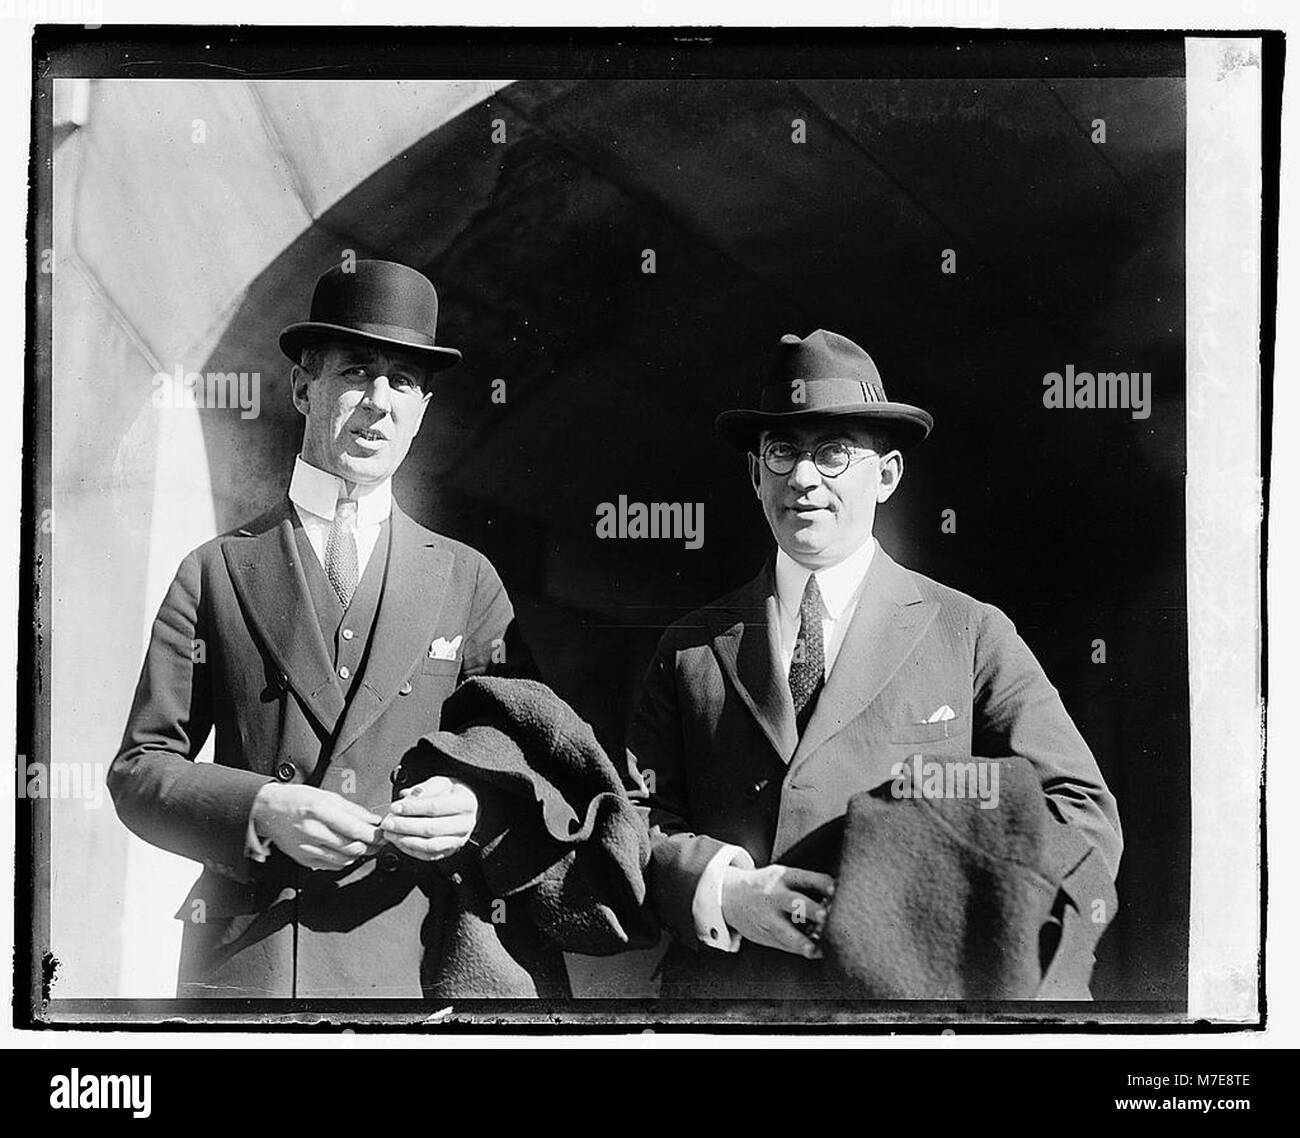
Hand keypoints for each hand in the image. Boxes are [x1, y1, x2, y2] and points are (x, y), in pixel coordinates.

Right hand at [251, 783, 382, 870]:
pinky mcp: (303, 858)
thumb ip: (352, 810)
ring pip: (344, 859)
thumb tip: (373, 819)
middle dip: (370, 846)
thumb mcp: (327, 796)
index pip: (354, 829)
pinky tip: (345, 850)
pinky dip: (343, 860)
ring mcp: (307, 847)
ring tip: (362, 844)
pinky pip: (331, 866)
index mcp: (320, 810)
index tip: (382, 833)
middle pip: (352, 847)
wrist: (268, 810)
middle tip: (376, 841)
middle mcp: (313, 831)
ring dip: (358, 854)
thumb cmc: (297, 799)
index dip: (373, 834)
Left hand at [379, 776, 478, 861]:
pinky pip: (428, 856)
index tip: (395, 807)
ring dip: (405, 840)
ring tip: (390, 834)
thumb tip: (405, 798)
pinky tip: (399, 842)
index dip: (412, 808)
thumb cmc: (452, 793)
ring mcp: (458, 840)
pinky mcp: (450, 851)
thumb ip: (423, 790)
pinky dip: (411, 850)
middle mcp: (465, 824)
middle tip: (387, 823)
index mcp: (465, 803)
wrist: (466, 805)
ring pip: (429, 846)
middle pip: (431, 829)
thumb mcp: (440, 782)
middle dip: (405, 826)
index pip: (435, 807)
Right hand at [720, 864, 834, 958]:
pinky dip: (800, 950)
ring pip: (786, 932)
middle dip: (812, 910)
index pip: (805, 878)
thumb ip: (806, 885)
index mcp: (782, 877)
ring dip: (802, 941)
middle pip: (795, 903)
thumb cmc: (766, 886)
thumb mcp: (781, 876)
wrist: (730, 896)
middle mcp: (775, 896)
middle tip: (826, 917)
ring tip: (814, 949)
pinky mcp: (764, 935)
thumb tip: (836, 899)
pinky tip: (814, 951)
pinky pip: (784, 945)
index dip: (822, 883)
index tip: (835, 889)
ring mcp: (768, 918)